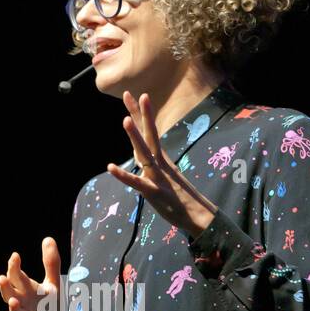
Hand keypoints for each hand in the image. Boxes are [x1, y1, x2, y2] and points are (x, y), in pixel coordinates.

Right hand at [0, 237, 66, 310]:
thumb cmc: (49, 307)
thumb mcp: (53, 284)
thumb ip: (50, 263)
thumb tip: (47, 238)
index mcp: (26, 291)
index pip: (16, 277)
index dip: (14, 267)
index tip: (15, 255)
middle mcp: (23, 305)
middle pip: (10, 295)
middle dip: (6, 288)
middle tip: (2, 278)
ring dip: (14, 310)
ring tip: (14, 302)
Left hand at [105, 91, 218, 238]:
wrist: (198, 216)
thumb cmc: (180, 198)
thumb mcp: (164, 177)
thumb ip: (150, 163)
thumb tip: (137, 153)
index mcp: (162, 159)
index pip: (150, 132)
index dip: (142, 114)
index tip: (135, 95)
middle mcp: (161, 164)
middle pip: (149, 135)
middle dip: (140, 114)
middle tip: (131, 93)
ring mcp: (158, 177)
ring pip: (145, 154)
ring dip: (135, 138)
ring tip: (125, 120)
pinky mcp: (154, 193)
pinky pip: (137, 183)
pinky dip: (124, 175)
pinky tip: (111, 167)